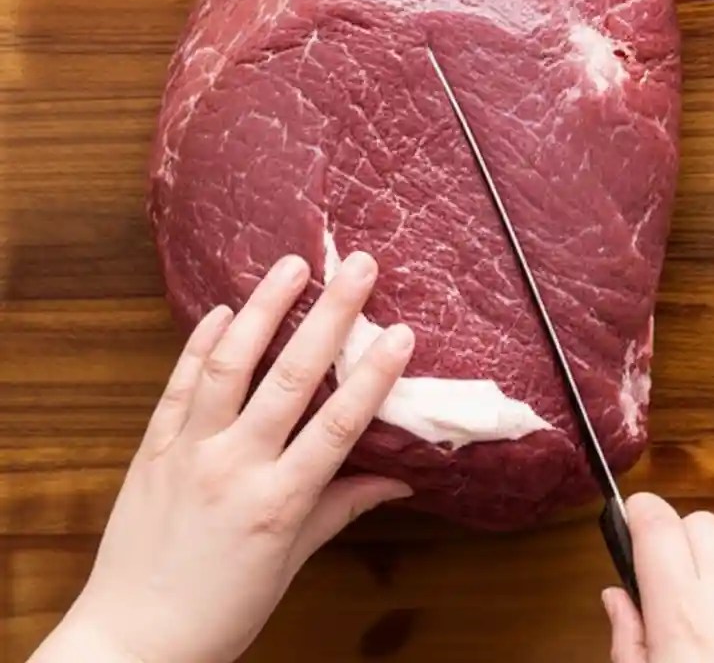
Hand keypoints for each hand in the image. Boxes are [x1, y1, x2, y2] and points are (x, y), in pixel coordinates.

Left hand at [31, 253, 414, 662]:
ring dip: (261, 309)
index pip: (337, 425)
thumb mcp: (291, 564)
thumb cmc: (220, 612)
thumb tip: (396, 481)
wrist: (133, 641)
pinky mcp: (151, 450)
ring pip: (228, 365)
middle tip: (356, 268)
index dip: (373, 376)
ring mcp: (187, 452)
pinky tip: (223, 312)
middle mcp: (233, 467)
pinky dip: (199, 344)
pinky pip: (177, 386)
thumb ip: (340, 510)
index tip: (402, 333)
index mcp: (278, 502)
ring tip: (288, 265)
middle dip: (329, 317)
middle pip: (290, 378)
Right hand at [602, 494, 713, 662]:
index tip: (627, 518)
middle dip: (678, 537)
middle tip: (659, 576)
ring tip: (697, 630)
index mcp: (681, 615)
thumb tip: (617, 596)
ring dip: (712, 578)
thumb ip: (628, 640)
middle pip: (705, 525)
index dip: (639, 512)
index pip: (659, 525)